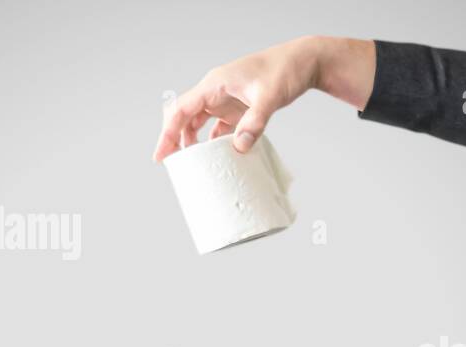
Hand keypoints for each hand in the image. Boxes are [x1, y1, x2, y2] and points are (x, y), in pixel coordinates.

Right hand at [153, 35, 375, 161]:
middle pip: (185, 116)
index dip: (169, 132)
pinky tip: (218, 158)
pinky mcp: (239, 108)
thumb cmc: (284, 70)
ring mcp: (227, 100)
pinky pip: (221, 127)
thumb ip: (254, 122)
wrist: (303, 62)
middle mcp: (216, 92)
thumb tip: (240, 147)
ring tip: (192, 164)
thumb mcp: (269, 97)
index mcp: (215, 85)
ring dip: (194, 141)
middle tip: (171, 163)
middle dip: (175, 138)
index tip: (162, 153)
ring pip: (201, 122)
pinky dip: (217, 142)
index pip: (182, 109)